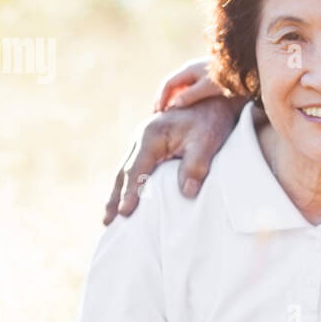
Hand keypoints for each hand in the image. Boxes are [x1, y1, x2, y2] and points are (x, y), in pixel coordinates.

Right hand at [103, 94, 244, 223]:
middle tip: (108, 221)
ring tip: (109, 217)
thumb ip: (196, 165)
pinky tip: (124, 199)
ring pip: (125, 170)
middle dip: (115, 198)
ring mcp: (143, 141)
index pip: (137, 170)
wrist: (212, 100)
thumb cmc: (210, 121)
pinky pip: (133, 168)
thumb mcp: (207, 141)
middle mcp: (141, 137)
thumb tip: (187, 192)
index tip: (125, 213)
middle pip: (124, 172)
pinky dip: (126, 185)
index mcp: (151, 135)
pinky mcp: (149, 146)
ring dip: (116, 193)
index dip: (131, 192)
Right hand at [152, 58, 224, 111]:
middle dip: (163, 98)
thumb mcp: (208, 88)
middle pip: (171, 85)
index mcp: (188, 70)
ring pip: (179, 87)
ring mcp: (196, 74)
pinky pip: (187, 88)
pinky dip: (181, 97)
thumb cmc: (226, 77)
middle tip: (157, 112)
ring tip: (167, 112)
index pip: (168, 84)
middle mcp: (190, 70)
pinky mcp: (204, 79)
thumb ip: (191, 95)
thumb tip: (175, 103)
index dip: (161, 97)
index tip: (158, 111)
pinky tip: (182, 107)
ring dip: (172, 98)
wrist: (242, 67)